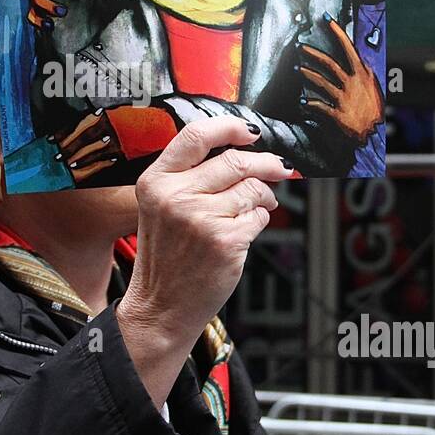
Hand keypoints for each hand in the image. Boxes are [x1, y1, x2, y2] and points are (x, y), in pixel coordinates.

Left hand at [51, 109, 120, 184]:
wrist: (148, 123)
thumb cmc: (127, 118)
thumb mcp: (110, 112)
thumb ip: (94, 118)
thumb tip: (74, 128)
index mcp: (100, 114)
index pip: (77, 123)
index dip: (62, 132)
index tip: (50, 140)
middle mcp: (106, 125)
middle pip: (83, 137)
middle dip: (68, 148)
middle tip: (57, 157)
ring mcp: (114, 137)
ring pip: (93, 150)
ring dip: (80, 159)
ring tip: (69, 166)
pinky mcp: (121, 149)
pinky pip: (105, 158)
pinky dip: (94, 164)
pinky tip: (86, 168)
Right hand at [116, 118, 291, 406]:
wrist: (161, 306)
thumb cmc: (166, 257)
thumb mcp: (160, 207)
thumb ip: (189, 176)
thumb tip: (242, 149)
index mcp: (155, 181)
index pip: (196, 135)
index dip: (229, 127)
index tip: (250, 131)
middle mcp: (175, 196)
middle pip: (235, 160)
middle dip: (266, 163)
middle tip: (279, 167)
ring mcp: (201, 218)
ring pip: (252, 188)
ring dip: (264, 196)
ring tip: (255, 207)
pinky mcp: (225, 241)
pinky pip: (259, 216)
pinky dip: (261, 220)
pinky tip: (245, 230)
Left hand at [299, 16, 383, 145]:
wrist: (375, 134)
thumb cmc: (374, 110)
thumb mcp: (373, 87)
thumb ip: (363, 73)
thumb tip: (357, 61)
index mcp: (362, 73)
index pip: (348, 47)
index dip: (337, 32)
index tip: (327, 20)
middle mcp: (352, 82)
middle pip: (329, 63)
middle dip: (313, 53)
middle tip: (300, 47)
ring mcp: (344, 97)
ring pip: (321, 81)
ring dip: (307, 74)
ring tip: (298, 69)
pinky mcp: (337, 113)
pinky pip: (318, 106)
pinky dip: (309, 104)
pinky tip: (303, 102)